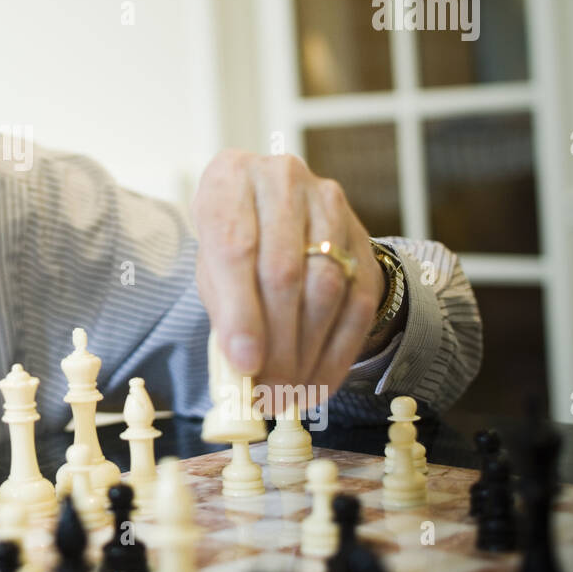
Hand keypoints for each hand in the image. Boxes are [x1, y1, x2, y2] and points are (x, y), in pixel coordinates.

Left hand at [191, 150, 385, 408]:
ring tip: (289, 393)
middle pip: (285, 271)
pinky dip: (339, 350)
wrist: (274, 209)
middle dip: (277, 342)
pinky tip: (319, 383)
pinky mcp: (361, 234)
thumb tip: (244, 368)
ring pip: (326, 286)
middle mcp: (281, 179)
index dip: (241, 312)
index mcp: (229, 178)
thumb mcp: (211, 265)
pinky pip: (358, 299)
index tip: (245, 364)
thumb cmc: (232, 242)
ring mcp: (328, 202)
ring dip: (309, 350)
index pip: (235, 247)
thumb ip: (224, 308)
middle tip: (268, 391)